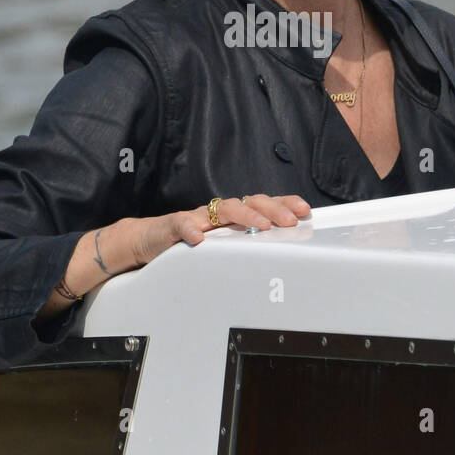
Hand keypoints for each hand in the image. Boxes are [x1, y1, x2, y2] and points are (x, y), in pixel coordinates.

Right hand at [127, 194, 310, 266]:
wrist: (149, 241)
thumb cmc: (189, 243)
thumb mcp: (221, 246)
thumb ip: (244, 245)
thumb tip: (279, 252)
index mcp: (232, 217)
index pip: (263, 205)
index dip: (284, 204)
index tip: (305, 210)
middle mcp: (218, 213)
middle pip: (250, 202)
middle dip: (273, 209)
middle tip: (289, 221)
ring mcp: (198, 217)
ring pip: (224, 209)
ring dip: (244, 216)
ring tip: (260, 226)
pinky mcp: (174, 226)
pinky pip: (183, 224)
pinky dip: (191, 229)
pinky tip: (199, 239)